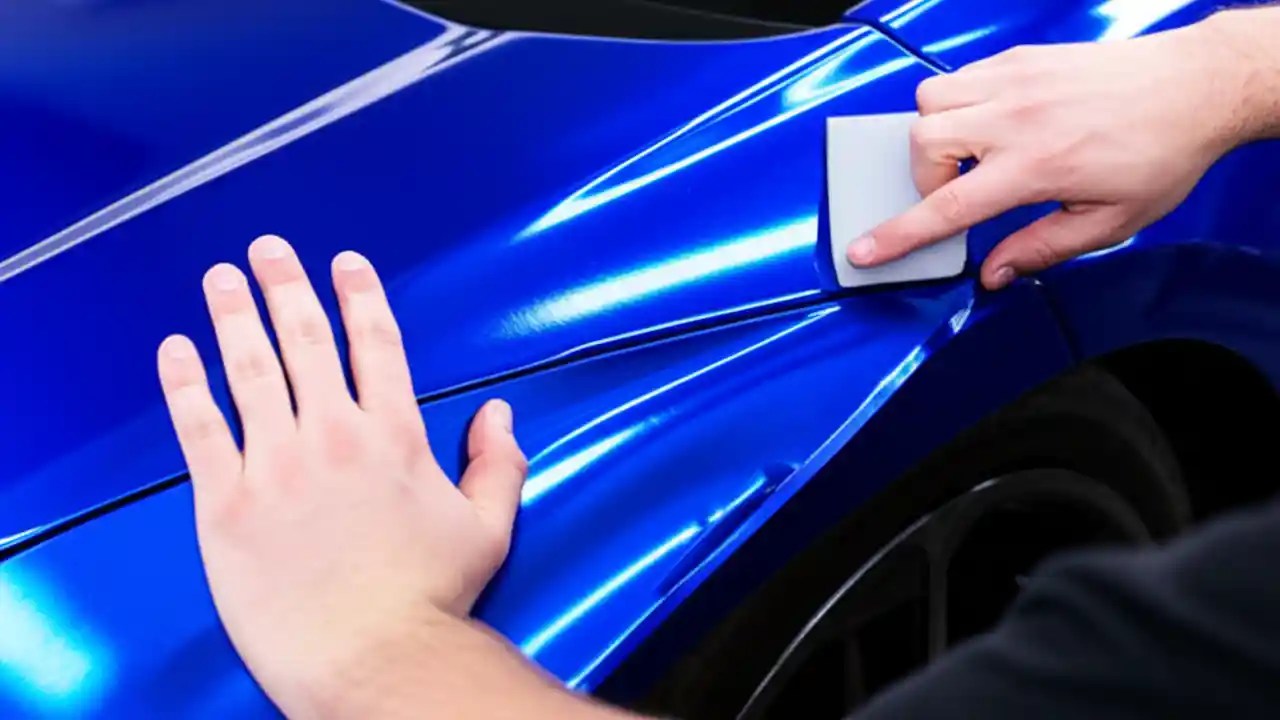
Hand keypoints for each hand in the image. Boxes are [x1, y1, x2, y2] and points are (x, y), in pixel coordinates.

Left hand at [157, 235, 527, 714]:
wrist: (370, 658)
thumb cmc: (432, 598)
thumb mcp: (487, 527)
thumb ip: (498, 463)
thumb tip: (498, 412)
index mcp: (395, 436)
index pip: (376, 345)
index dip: (359, 296)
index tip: (343, 263)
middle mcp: (334, 435)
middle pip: (307, 342)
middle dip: (287, 287)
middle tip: (267, 248)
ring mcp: (275, 466)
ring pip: (250, 371)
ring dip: (234, 316)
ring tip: (220, 278)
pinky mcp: (226, 503)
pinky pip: (200, 429)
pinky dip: (185, 385)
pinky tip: (176, 350)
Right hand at [847, 22, 1251, 288]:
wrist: (1195, 87)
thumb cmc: (1160, 152)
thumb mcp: (1108, 222)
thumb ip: (1041, 249)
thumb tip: (995, 273)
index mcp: (1033, 168)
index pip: (946, 208)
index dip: (898, 234)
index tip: (865, 248)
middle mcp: (1015, 119)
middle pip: (922, 141)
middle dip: (923, 175)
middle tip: (956, 190)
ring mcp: (1015, 81)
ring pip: (930, 99)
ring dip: (936, 131)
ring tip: (970, 152)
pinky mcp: (1022, 57)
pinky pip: (961, 75)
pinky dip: (961, 102)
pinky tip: (992, 121)